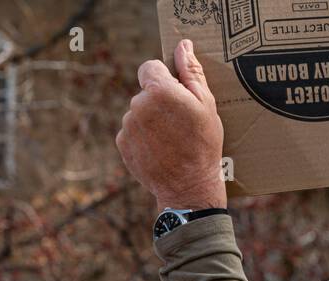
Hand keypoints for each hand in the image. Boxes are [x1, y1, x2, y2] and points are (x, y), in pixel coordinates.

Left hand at [116, 39, 226, 212]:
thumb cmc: (202, 143)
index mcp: (159, 91)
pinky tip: (159, 149)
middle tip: (178, 122)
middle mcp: (137, 106)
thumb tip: (183, 46)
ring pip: (137, 113)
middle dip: (158, 101)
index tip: (175, 92)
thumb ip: (191, 71)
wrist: (187, 186)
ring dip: (150, 120)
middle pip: (145, 92)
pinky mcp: (122, 144)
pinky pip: (131, 131)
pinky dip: (142, 137)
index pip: (149, 68)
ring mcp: (127, 126)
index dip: (163, 78)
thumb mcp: (206, 104)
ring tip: (170, 138)